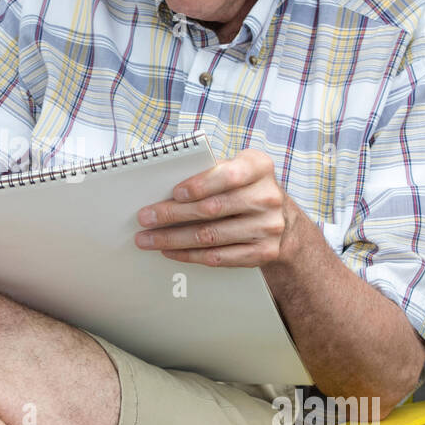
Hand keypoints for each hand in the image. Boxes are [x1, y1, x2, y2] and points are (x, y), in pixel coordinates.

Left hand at [134, 148, 293, 267]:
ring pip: (211, 236)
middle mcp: (268, 197)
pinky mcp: (264, 252)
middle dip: (173, 214)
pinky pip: (219, 257)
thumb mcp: (233, 170)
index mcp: (259, 167)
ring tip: (148, 239)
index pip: (228, 175)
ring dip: (174, 239)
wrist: (279, 219)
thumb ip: (208, 171)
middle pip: (213, 209)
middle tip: (145, 218)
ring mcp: (268, 227)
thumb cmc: (242, 188)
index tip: (174, 193)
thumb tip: (162, 186)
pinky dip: (190, 255)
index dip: (200, 185)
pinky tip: (170, 251)